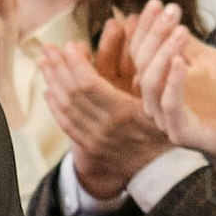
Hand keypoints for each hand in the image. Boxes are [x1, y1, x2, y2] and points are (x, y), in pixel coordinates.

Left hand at [33, 36, 176, 197]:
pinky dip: (55, 107)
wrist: (164, 170)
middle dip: (59, 67)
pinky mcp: (90, 147)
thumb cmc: (171, 128)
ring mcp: (95, 138)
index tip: (69, 45)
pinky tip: (48, 92)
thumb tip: (137, 45)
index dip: (76, 63)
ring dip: (53, 82)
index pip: (89, 84)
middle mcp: (105, 126)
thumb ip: (148, 75)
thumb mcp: (165, 101)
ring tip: (44, 63)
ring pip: (66, 107)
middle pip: (72, 93)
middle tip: (48, 48)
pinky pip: (66, 125)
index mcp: (123, 111)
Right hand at [128, 1, 215, 173]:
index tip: (157, 2)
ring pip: (149, 83)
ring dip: (163, 53)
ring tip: (182, 30)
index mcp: (157, 83)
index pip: (141, 51)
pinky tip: (182, 61)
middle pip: (140, 63)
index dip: (146, 26)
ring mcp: (165, 119)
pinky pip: (170, 105)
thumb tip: (167, 13)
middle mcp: (154, 101)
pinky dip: (173, 82)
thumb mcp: (208, 60)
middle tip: (171, 10)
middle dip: (154, 33)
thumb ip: (187, 44)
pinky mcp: (181, 134)